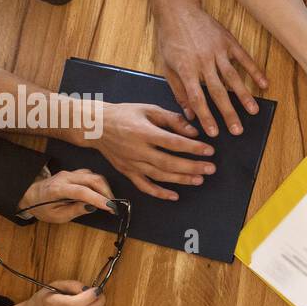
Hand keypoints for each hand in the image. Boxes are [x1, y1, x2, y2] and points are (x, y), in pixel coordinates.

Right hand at [0, 280, 105, 305]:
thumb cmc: (41, 301)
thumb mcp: (52, 286)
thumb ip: (71, 285)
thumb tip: (88, 288)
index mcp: (53, 304)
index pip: (77, 303)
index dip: (91, 296)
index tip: (97, 290)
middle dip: (100, 302)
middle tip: (99, 295)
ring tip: (86, 304)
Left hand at [18, 169, 113, 222]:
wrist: (32, 194)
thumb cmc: (42, 207)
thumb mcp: (57, 216)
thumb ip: (75, 210)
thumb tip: (92, 206)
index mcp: (57, 189)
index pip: (82, 191)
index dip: (98, 199)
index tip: (110, 207)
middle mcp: (64, 177)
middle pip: (92, 179)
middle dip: (106, 192)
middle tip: (112, 206)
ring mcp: (69, 173)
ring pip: (93, 175)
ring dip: (103, 187)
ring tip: (106, 201)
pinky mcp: (73, 172)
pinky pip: (90, 175)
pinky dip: (98, 184)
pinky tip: (99, 193)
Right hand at [99, 102, 215, 200]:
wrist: (96, 126)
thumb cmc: (125, 114)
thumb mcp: (148, 109)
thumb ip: (172, 119)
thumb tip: (193, 131)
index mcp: (143, 132)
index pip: (172, 142)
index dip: (192, 147)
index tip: (209, 150)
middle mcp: (137, 150)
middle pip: (168, 162)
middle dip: (192, 167)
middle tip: (211, 168)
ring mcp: (131, 163)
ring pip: (159, 175)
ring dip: (181, 179)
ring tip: (199, 179)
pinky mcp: (127, 171)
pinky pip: (144, 186)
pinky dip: (159, 193)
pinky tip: (175, 196)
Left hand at [156, 3, 267, 138]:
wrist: (177, 9)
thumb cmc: (170, 39)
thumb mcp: (166, 66)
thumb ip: (178, 91)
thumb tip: (189, 114)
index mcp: (186, 69)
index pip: (197, 98)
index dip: (206, 116)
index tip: (214, 132)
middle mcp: (203, 61)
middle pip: (218, 91)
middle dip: (228, 113)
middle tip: (238, 130)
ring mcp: (217, 51)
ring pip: (233, 77)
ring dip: (244, 95)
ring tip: (253, 111)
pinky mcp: (227, 41)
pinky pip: (244, 58)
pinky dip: (254, 71)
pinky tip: (264, 84)